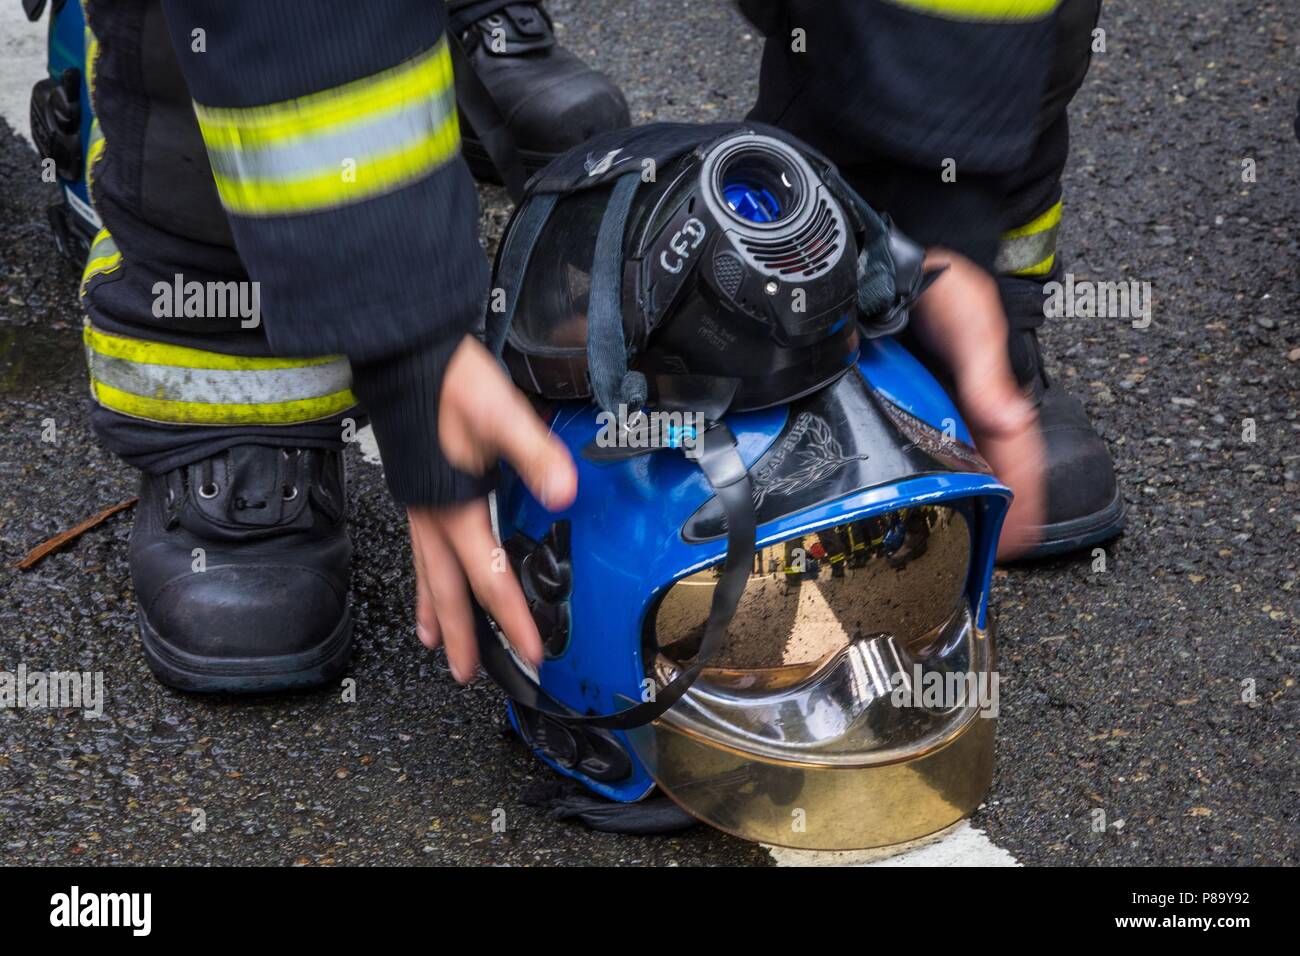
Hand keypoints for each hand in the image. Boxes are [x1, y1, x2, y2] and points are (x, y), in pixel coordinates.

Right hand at [408, 336, 576, 682]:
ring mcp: (419, 505)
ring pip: (426, 574)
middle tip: (469, 674)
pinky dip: (422, 577)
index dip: (511, 617)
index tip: (530, 651)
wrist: (406, 353)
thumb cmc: (449, 380)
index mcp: (454, 506)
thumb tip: (564, 491)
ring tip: (437, 644)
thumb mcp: (498, 412)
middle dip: (462, 635)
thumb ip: (533, 453)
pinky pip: (418, 550)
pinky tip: (424, 579)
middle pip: (447, 590)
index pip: (489, 575)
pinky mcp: (417, 490)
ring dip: (435, 612)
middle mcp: (431, 514)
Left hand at [909, 249, 1045, 559]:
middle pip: (988, 468)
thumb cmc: (937, 284)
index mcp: (990, 392)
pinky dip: (925, 481)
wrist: (881, 262)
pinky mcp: (902, 408)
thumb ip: (987, 373)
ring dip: (962, 501)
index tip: (1022, 535)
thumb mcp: (971, 320)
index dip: (1024, 495)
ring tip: (957, 542)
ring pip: (954, 465)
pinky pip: (917, 453)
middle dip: (995, 510)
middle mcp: (964, 405)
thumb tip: (1012, 423)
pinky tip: (916, 505)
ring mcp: (934, 409)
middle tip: (988, 554)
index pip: (1016, 453)